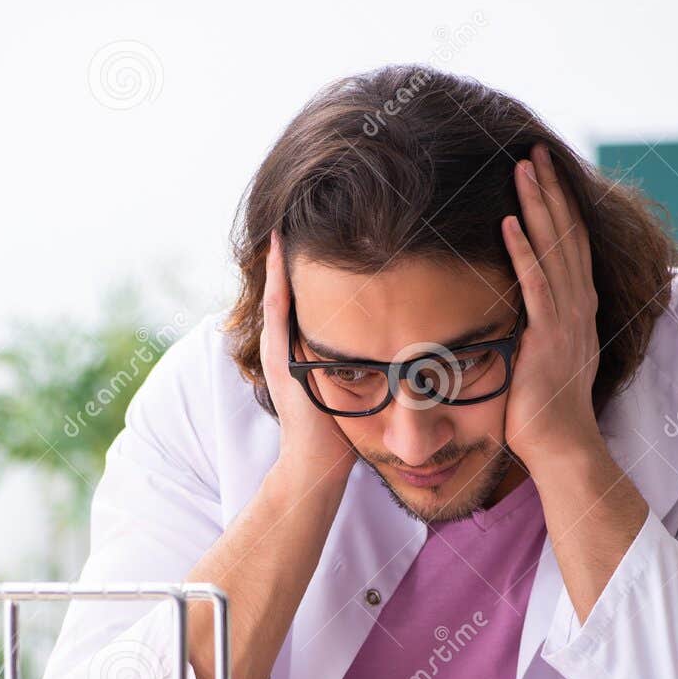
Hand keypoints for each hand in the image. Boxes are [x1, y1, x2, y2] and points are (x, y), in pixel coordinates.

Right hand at [258, 230, 355, 487]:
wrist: (318, 466)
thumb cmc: (342, 433)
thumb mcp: (356, 386)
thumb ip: (364, 363)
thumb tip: (400, 345)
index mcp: (303, 349)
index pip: (303, 298)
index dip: (306, 267)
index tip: (316, 231)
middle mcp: (286, 346)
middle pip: (285, 289)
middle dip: (288, 254)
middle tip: (295, 212)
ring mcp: (278, 351)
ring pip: (277, 294)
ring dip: (279, 259)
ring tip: (285, 223)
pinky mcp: (279, 360)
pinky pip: (278, 312)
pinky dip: (279, 282)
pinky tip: (283, 253)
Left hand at [500, 145, 604, 469]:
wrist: (563, 448)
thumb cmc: (545, 413)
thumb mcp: (542, 359)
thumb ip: (533, 329)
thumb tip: (512, 312)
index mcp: (578, 310)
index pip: (571, 245)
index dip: (560, 206)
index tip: (546, 171)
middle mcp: (579, 308)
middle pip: (567, 235)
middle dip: (551, 190)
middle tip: (534, 151)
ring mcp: (567, 322)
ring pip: (554, 251)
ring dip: (538, 207)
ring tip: (523, 168)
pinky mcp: (548, 339)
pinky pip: (535, 287)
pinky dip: (524, 253)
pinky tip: (509, 223)